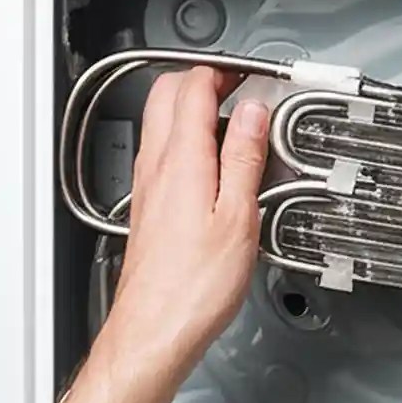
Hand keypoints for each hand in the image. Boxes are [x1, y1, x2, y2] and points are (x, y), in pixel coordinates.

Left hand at [96, 66, 268, 386]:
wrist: (154, 330)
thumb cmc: (192, 288)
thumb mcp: (238, 218)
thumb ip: (244, 158)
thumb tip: (254, 113)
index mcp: (180, 161)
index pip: (193, 87)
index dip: (224, 71)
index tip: (251, 75)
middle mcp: (156, 167)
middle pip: (167, 94)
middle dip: (204, 80)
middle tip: (240, 88)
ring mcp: (148, 186)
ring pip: (161, 122)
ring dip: (194, 110)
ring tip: (235, 124)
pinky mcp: (149, 208)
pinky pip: (163, 155)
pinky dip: (189, 144)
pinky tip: (215, 167)